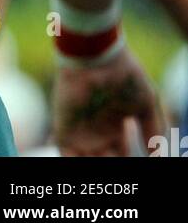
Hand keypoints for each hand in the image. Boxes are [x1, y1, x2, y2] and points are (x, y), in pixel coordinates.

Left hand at [52, 45, 166, 156]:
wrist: (96, 57)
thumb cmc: (123, 75)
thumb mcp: (145, 103)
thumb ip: (152, 129)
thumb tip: (157, 155)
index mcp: (113, 126)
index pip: (121, 154)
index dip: (128, 161)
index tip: (142, 163)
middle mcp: (96, 131)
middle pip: (105, 159)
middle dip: (114, 165)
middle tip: (122, 163)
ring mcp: (80, 131)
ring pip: (88, 161)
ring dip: (97, 165)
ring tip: (111, 164)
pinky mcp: (64, 130)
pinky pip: (68, 157)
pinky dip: (77, 164)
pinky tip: (93, 161)